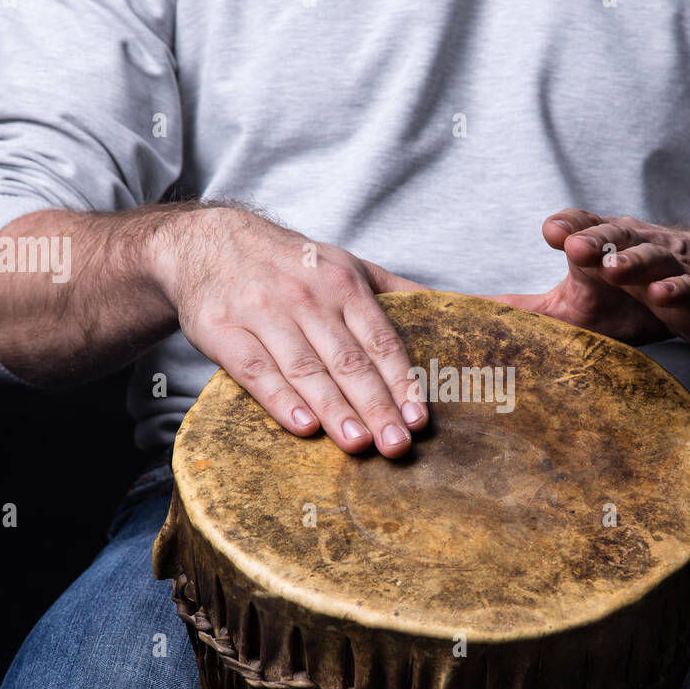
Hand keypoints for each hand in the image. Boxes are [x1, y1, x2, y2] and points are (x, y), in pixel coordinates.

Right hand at [151, 206, 429, 456]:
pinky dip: (280, 399)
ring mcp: (263, 312)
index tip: (419, 419)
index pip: (380, 340)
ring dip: (334, 409)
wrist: (207, 243)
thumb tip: (482, 306)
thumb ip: (404, 294)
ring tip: (358, 444)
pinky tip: (303, 426)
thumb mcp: (349, 266)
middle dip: (375, 404)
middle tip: (396, 445)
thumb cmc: (292, 265)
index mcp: (343, 284)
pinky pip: (256, 370)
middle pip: (348, 360)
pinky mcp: (222, 330)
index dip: (401, 381)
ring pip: (305, 368)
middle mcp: (306, 297)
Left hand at [486, 209, 689, 349]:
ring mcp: (674, 269)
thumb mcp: (578, 303)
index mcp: (607, 245)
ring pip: (653, 260)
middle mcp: (639, 248)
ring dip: (632, 263)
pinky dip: (678, 291)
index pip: (586, 227)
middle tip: (570, 245)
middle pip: (615, 237)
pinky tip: (663, 295)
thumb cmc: (637, 297)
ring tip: (613, 268)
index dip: (571, 225)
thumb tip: (464, 314)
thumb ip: (526, 308)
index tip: (550, 230)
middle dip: (594, 239)